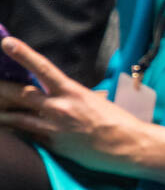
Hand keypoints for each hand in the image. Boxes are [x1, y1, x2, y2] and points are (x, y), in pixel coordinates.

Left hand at [0, 37, 148, 173]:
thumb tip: (62, 92)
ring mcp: (54, 128)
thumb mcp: (95, 100)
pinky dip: (18, 131)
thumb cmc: (117, 120)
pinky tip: (9, 129)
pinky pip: (28, 136)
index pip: (43, 68)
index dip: (23, 54)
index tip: (7, 43)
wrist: (128, 146)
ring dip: (2, 114)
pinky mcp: (53, 146)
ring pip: (16, 118)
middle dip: (0, 88)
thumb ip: (73, 95)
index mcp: (72, 91)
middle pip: (19, 94)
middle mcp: (59, 108)